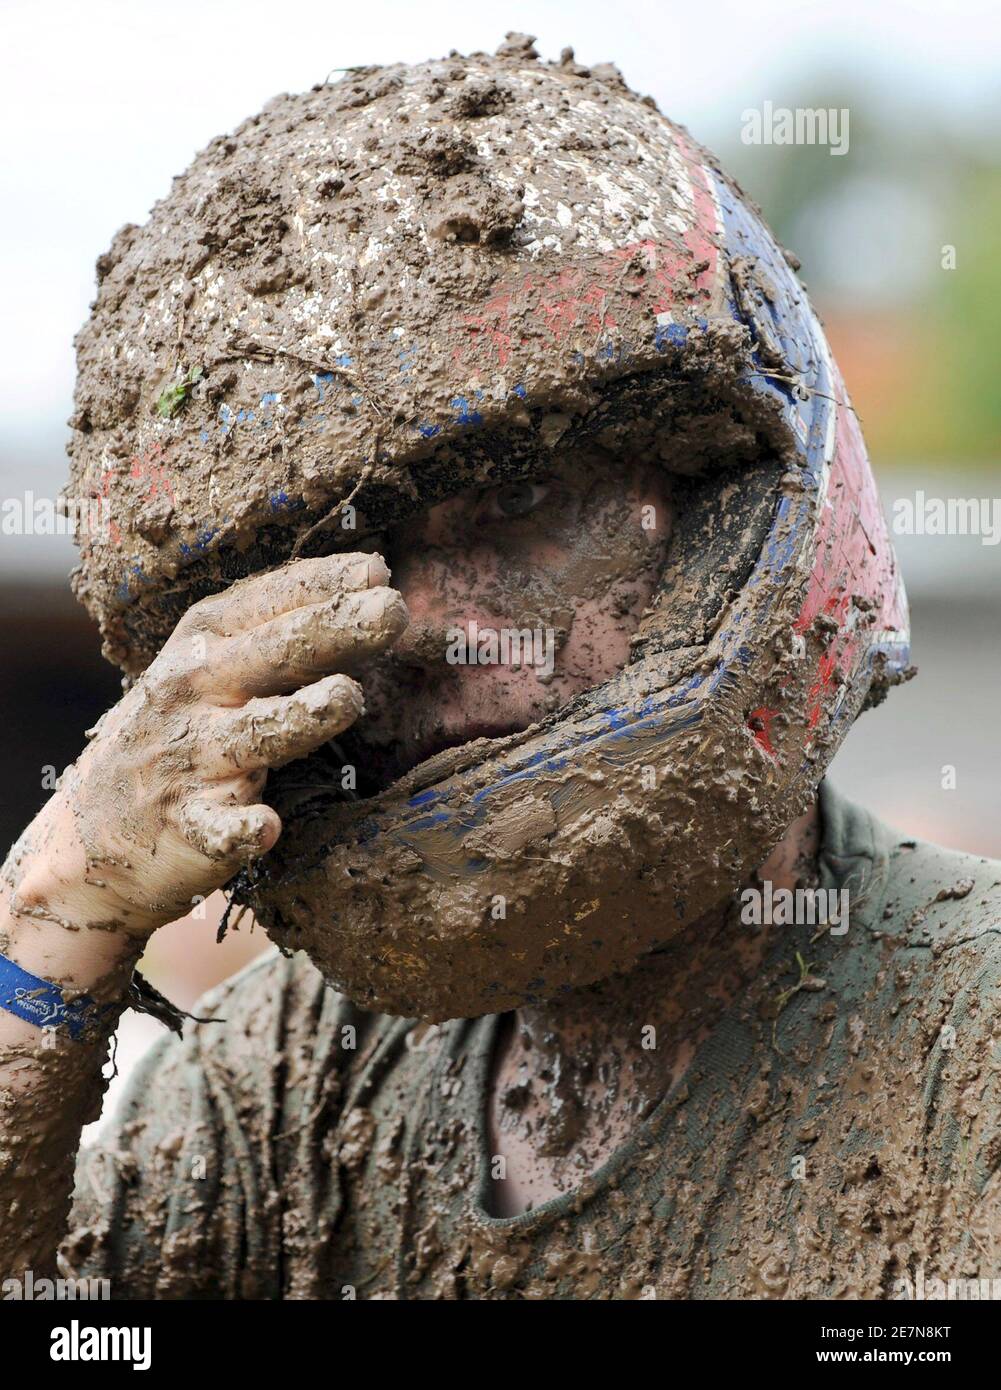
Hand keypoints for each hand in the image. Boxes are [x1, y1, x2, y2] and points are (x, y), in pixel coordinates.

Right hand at [7, 553, 406, 938]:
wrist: (91, 832)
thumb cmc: (180, 731)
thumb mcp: (213, 667)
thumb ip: (286, 629)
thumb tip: (376, 580)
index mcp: (203, 643)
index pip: (269, 602)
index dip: (324, 583)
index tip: (379, 572)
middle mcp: (193, 691)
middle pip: (272, 654)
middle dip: (333, 630)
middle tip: (391, 611)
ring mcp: (188, 759)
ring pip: (255, 733)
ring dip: (300, 715)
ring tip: (348, 697)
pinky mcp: (188, 825)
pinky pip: (218, 827)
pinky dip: (239, 829)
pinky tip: (266, 828)